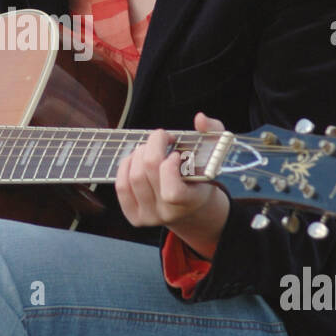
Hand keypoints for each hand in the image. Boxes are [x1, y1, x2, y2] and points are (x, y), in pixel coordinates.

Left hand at [115, 111, 230, 258]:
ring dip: (139, 153)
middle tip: (162, 137)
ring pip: (134, 176)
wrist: (192, 209)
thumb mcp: (214, 154)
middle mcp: (168, 213)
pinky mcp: (135, 217)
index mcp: (191, 201)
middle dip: (153, 145)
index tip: (176, 154)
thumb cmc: (201, 176)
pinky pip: (121, 186)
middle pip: (148, 172)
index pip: (172, 192)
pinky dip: (126, 166)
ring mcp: (150, 217)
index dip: (169, 167)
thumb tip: (199, 119)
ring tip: (150, 148)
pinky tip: (136, 159)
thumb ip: (212, 131)